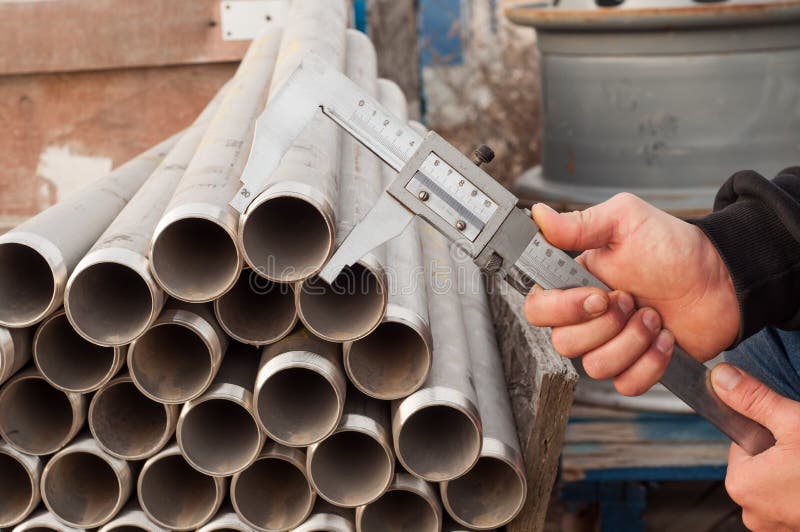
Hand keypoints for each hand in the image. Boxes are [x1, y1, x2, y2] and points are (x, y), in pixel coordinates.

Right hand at [525, 193, 738, 395]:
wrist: (721, 278)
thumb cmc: (672, 247)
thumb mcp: (624, 222)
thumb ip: (578, 224)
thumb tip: (538, 215)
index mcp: (573, 285)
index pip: (537, 310)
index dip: (563, 309)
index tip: (598, 295)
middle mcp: (585, 319)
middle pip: (563, 343)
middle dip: (606, 325)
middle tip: (632, 299)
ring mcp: (610, 345)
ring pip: (595, 367)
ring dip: (631, 342)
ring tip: (654, 317)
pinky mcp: (635, 367)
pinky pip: (625, 385)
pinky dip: (649, 364)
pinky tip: (665, 338)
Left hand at [711, 363, 799, 530]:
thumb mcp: (792, 423)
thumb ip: (753, 400)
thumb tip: (721, 377)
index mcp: (741, 486)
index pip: (742, 445)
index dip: (767, 433)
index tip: (788, 434)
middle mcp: (753, 512)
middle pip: (758, 464)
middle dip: (781, 454)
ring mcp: (777, 525)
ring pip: (777, 482)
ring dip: (794, 471)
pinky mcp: (797, 528)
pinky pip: (792, 499)